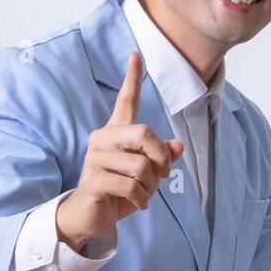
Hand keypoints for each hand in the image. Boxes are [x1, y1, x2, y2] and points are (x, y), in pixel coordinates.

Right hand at [56, 51, 183, 250]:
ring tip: (143, 193)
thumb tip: (178, 145)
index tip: (136, 54)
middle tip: (164, 173)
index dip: (132, 78)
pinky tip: (137, 203)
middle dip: (161, 155)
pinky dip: (142, 199)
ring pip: (140, 166)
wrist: (92, 216)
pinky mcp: (93, 180)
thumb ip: (161, 157)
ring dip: (150, 186)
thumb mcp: (147, 173)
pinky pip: (130, 186)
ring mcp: (94, 158)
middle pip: (143, 133)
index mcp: (116, 132)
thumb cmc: (120, 190)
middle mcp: (102, 139)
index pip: (126, 101)